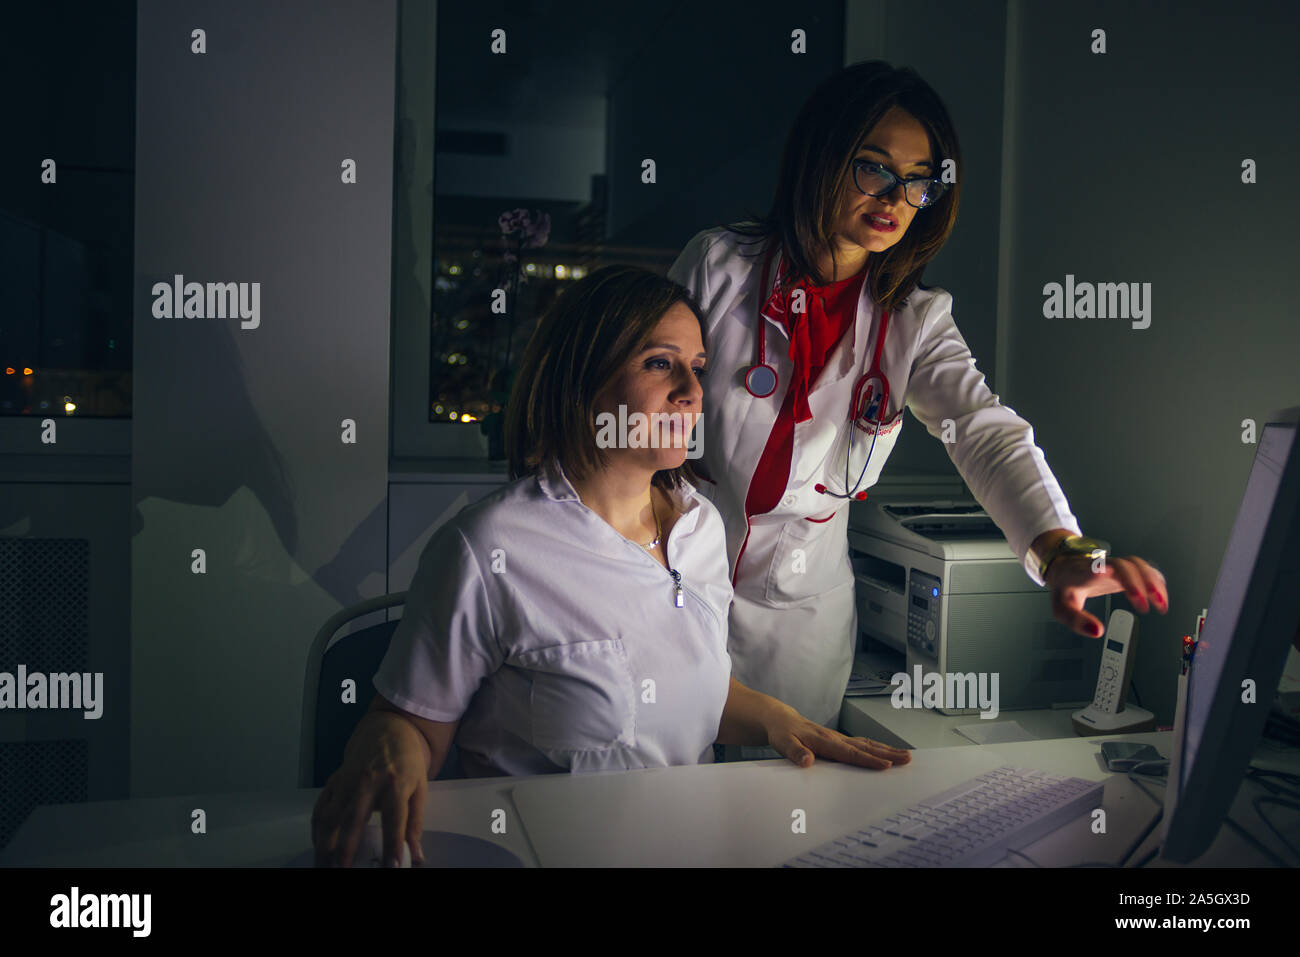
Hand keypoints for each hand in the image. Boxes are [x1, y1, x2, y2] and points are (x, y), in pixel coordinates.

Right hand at [311, 715, 428, 866]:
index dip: (393, 845)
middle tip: (343, 870)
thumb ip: (416, 822)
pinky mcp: (335, 778)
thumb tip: (416, 857)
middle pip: (353, 818)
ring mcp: (348, 779)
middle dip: (346, 848)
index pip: (395, 819)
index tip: (391, 867)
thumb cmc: (408, 761)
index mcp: (396, 783)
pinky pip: (321, 805)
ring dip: (325, 842)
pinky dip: (317, 827)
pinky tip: (317, 844)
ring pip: (331, 814)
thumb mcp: (420, 787)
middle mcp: (369, 781)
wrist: (389, 728)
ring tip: (325, 865)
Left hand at [762, 700, 911, 769]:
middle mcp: (835, 738)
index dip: (867, 760)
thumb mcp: (783, 743)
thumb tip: (808, 761)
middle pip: (865, 747)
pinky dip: (878, 748)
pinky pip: (863, 743)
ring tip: (906, 756)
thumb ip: (795, 752)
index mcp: (824, 741)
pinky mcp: (841, 740)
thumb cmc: (783, 733)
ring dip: (887, 750)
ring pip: (867, 744)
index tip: (885, 765)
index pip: (849, 753)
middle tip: (907, 759)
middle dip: (887, 754)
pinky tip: (889, 752)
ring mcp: (839, 738)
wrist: (781, 720)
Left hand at [1045, 553, 1168, 637]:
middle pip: (1120, 566)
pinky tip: (1161, 596)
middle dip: (1134, 583)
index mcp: (1079, 574)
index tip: (1105, 572)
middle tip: (1143, 604)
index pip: (1088, 570)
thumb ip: (1076, 621)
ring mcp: (1114, 565)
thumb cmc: (1066, 588)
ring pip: (1136, 565)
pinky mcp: (1125, 569)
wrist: (1067, 569)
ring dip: (1151, 582)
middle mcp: (1099, 565)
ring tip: (1160, 603)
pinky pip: (1144, 569)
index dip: (1096, 570)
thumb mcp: (1062, 608)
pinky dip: (1155, 581)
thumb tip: (1097, 631)